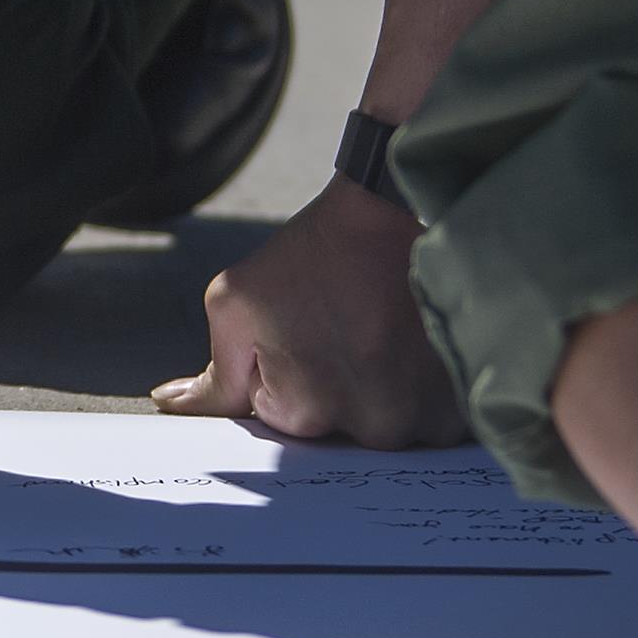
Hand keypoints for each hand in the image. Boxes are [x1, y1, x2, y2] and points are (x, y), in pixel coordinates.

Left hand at [154, 180, 465, 445]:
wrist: (398, 206)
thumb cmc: (316, 252)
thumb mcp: (237, 302)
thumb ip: (210, 374)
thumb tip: (170, 407)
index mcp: (307, 412)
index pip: (286, 426)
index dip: (289, 378)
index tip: (308, 337)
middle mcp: (372, 429)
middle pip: (344, 432)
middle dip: (339, 390)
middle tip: (348, 329)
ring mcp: (426, 419)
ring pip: (394, 426)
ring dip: (388, 392)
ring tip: (386, 333)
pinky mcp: (467, 402)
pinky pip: (437, 419)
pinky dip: (425, 390)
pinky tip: (416, 343)